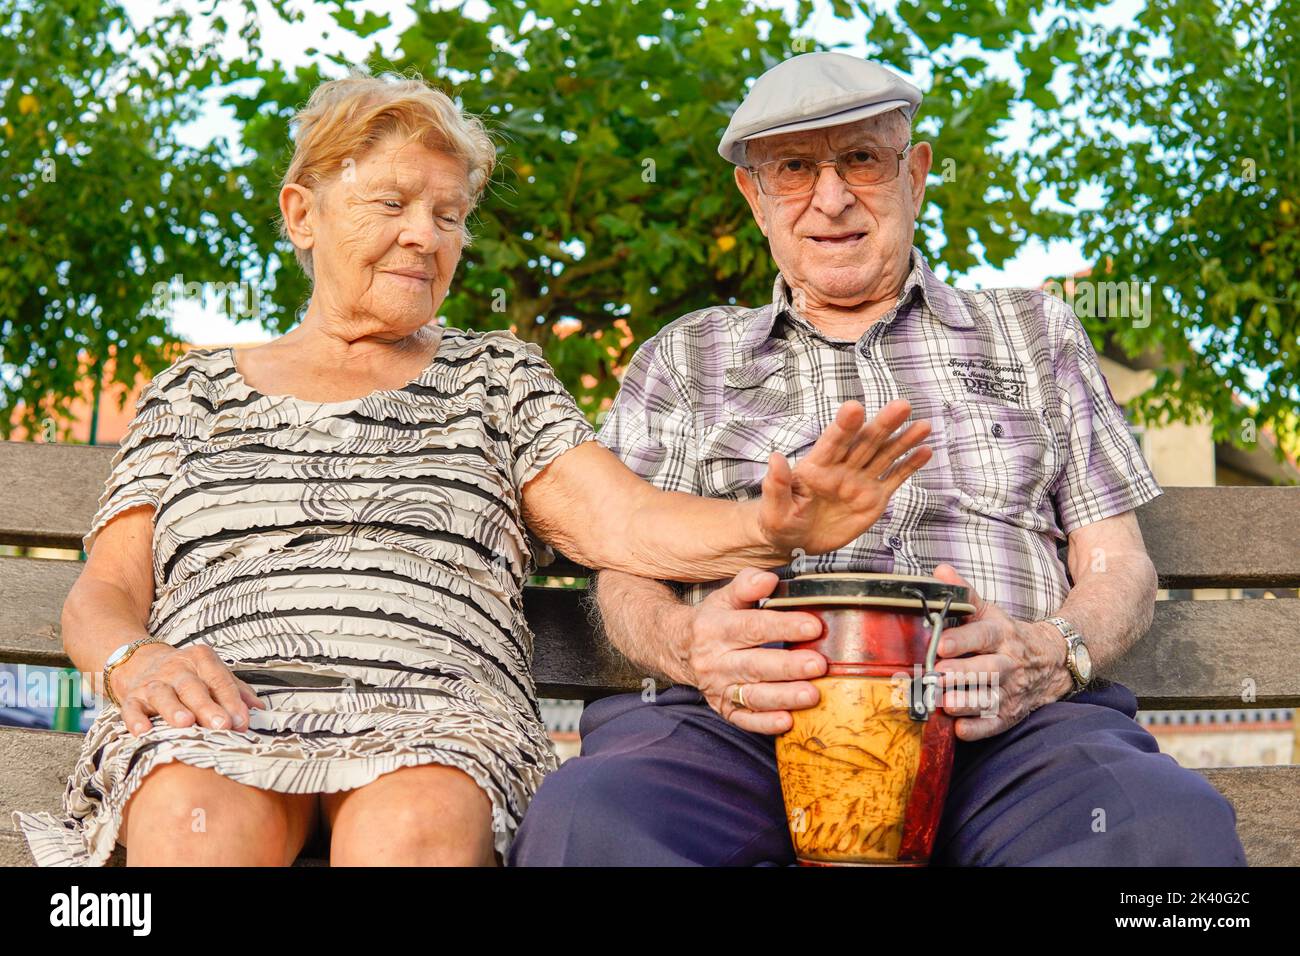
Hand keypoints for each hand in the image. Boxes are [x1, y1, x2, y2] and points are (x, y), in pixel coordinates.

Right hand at [111, 643, 266, 737]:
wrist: (138, 661)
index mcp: (201, 660)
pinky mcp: (131, 697)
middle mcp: (177, 668)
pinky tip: (143, 731)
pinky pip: (131, 708)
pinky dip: (136, 720)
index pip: (220, 680)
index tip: (242, 721)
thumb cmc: (186, 673)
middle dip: (208, 707)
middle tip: (222, 725)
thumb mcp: (212, 673)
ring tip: (186, 723)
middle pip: (193, 687)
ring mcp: (153, 682)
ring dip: (174, 710)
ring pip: (163, 695)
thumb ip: (236, 691)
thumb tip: (260, 711)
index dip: (232, 701)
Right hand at [684, 567, 828, 733]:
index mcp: (714, 629)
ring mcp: (717, 688)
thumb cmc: (711, 620)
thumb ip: (747, 585)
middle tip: (818, 664)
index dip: (783, 626)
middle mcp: (714, 661)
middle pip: (754, 665)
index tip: (813, 626)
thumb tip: (769, 579)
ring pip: (752, 695)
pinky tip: (788, 721)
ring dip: (783, 697)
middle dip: (788, 666)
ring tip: (812, 695)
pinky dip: (765, 723)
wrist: (675, 648)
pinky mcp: (722, 708)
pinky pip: (744, 719)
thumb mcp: (724, 597)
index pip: (751, 627)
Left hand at [757, 400, 930, 555]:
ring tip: (923, 425)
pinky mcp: (873, 498)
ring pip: (884, 456)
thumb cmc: (779, 521)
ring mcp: (859, 481)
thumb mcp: (774, 509)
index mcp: (817, 466)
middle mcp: (842, 468)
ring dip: (903, 440)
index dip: (844, 426)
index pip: (833, 442)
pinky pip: (894, 478)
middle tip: (902, 405)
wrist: (795, 541)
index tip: (854, 408)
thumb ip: (777, 485)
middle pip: (865, 442)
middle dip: (883, 424)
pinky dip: (910, 465)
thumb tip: (774, 458)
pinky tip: (925, 450)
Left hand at [930, 564, 1073, 740]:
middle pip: (987, 669)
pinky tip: (959, 730)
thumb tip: (940, 571)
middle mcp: (1007, 664)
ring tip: (945, 703)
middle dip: (962, 674)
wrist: (1051, 661)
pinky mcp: (1009, 713)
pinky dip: (978, 730)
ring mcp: (1010, 691)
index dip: (962, 640)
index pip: (982, 635)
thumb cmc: (1007, 635)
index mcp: (1001, 635)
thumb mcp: (990, 612)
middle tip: (937, 676)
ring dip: (967, 703)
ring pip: (990, 699)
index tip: (941, 644)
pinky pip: (995, 725)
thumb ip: (965, 594)